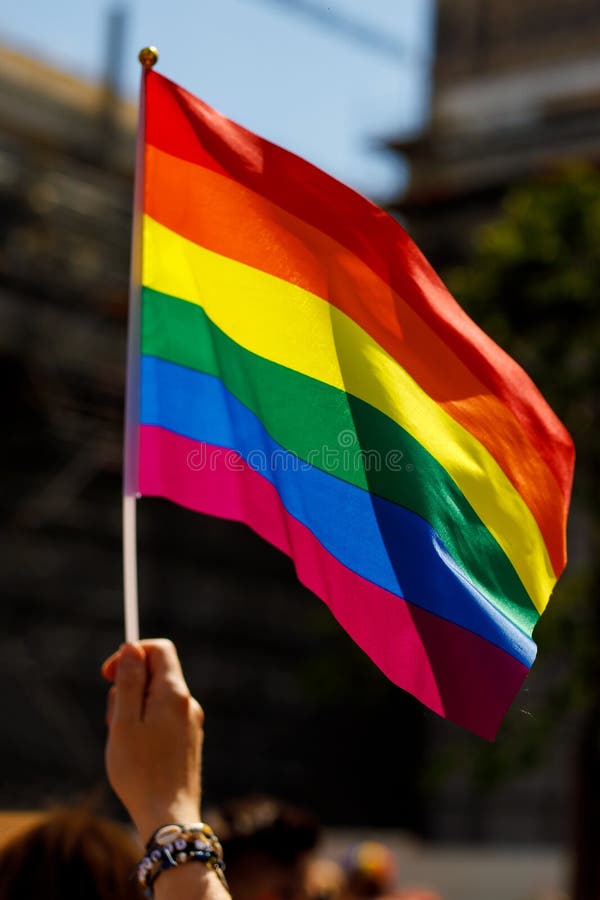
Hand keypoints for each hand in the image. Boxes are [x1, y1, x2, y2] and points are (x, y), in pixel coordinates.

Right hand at [102, 639, 203, 843]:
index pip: (159, 649)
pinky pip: (163, 719)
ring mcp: (190, 722)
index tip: (108, 675)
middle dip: (128, 687)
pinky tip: (135, 753)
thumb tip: (132, 647)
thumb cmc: (141, 771)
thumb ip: (129, 682)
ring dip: (133, 709)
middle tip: (112, 719)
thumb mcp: (125, 721)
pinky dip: (145, 725)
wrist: (169, 817)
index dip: (133, 653)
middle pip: (156, 674)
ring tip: (122, 740)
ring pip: (156, 699)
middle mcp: (188, 703)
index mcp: (174, 693)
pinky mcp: (188, 741)